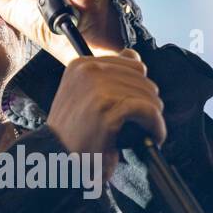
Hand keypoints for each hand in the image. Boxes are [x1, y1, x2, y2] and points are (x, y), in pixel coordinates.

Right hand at [45, 49, 165, 183]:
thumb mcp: (84, 93)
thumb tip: (133, 54)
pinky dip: (156, 124)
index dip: (139, 86)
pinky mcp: (106, 110)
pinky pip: (146, 110)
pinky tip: (154, 136)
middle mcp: (87, 72)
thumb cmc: (73, 130)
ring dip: (154, 115)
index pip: (132, 64)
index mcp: (81, 64)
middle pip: (142, 78)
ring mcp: (96, 90)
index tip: (137, 103)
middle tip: (146, 121)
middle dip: (149, 100)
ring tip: (150, 130)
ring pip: (147, 93)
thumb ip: (108, 72)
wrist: (57, 157)